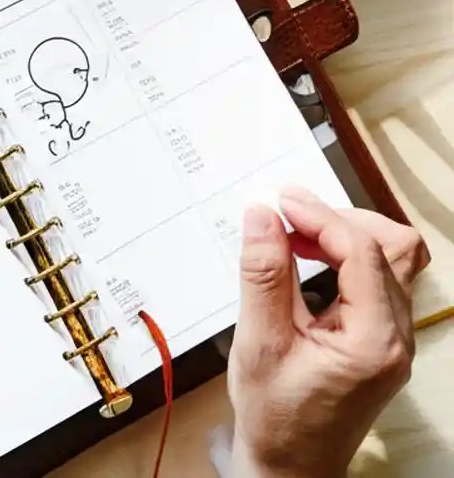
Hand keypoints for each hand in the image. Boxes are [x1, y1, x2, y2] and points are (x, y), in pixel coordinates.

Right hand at [228, 186, 428, 477]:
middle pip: (394, 248)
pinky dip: (345, 259)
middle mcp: (395, 338)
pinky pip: (377, 282)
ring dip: (346, 236)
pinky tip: (306, 260)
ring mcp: (393, 340)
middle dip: (340, 220)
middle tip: (289, 212)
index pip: (362, 253)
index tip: (282, 202)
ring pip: (392, 261)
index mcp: (373, 341)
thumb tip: (262, 219)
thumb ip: (263, 275)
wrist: (289, 466)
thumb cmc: (275, 417)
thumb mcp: (258, 343)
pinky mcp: (381, 340)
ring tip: (295, 233)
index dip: (321, 218)